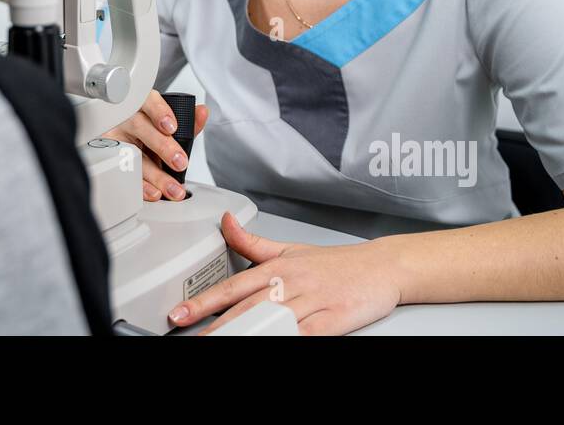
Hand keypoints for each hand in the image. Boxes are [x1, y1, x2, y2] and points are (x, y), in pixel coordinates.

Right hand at [102, 89, 208, 202]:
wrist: (129, 142)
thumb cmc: (149, 130)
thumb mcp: (168, 126)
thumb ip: (188, 121)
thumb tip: (202, 112)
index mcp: (142, 105)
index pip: (148, 101)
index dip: (159, 113)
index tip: (171, 127)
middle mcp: (125, 118)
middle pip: (139, 127)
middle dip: (163, 146)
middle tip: (180, 162)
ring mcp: (114, 138)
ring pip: (131, 154)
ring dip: (155, 174)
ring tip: (173, 187)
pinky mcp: (109, 158)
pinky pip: (123, 173)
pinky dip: (141, 186)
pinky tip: (154, 192)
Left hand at [167, 212, 402, 335]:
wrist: (382, 266)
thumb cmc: (336, 263)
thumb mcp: (290, 249)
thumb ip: (253, 242)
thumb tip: (226, 222)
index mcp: (278, 268)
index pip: (234, 286)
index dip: (205, 301)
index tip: (180, 313)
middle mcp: (292, 283)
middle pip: (248, 306)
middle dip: (217, 323)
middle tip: (193, 335)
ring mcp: (314, 301)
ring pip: (274, 319)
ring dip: (248, 332)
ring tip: (225, 341)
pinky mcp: (335, 318)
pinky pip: (308, 332)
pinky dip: (291, 338)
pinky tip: (275, 341)